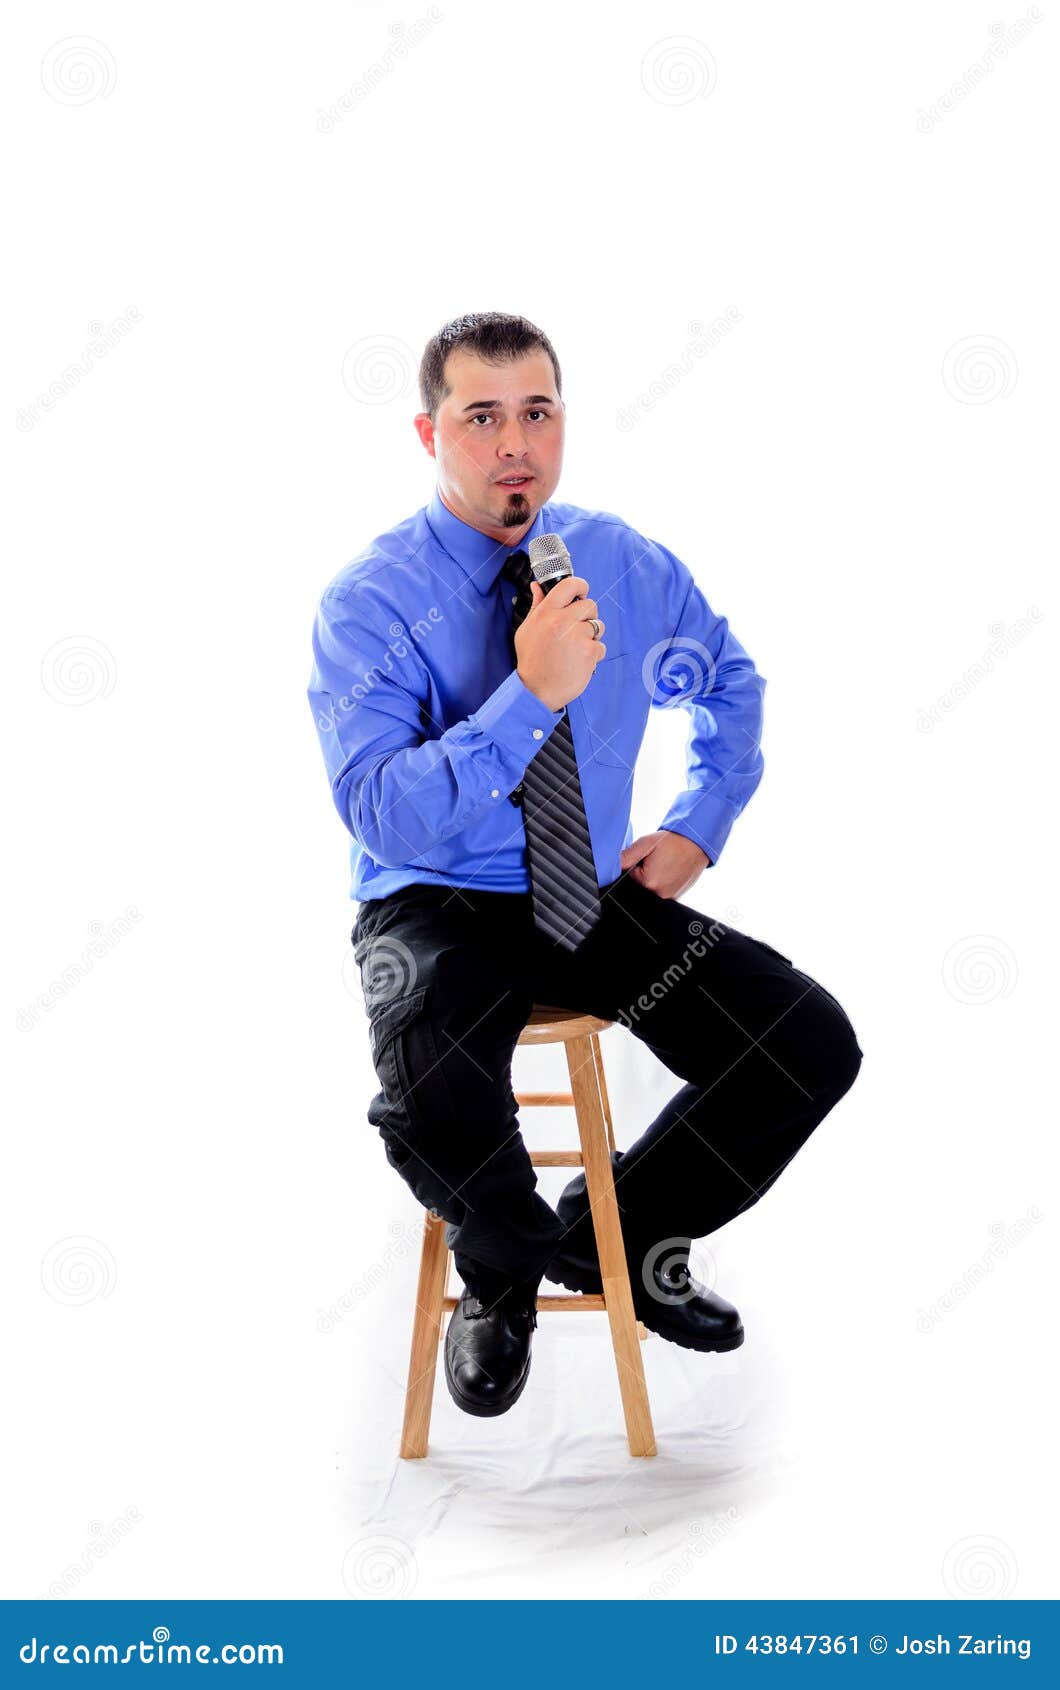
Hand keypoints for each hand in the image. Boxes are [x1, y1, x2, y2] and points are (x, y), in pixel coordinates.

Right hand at [516, 577, 606, 710]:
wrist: (536, 690)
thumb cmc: (532, 660)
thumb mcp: (527, 629)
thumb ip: (537, 606)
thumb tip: (537, 586)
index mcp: (547, 612)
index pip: (570, 585)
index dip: (580, 586)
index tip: (582, 592)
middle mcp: (562, 621)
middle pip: (590, 605)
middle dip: (587, 616)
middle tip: (577, 629)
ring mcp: (578, 636)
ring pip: (598, 625)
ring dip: (591, 635)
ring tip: (576, 648)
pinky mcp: (590, 652)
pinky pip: (600, 646)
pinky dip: (593, 654)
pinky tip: (579, 661)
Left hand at [620, 830, 710, 898]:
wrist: (696, 843)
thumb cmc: (672, 842)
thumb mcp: (646, 843)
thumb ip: (627, 856)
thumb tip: (612, 866)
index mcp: (649, 882)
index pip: (630, 877)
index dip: (636, 865)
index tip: (647, 857)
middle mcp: (660, 894)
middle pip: (641, 885)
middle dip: (644, 872)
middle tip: (657, 859)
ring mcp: (670, 898)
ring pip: (652, 888)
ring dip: (655, 877)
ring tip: (666, 864)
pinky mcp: (677, 897)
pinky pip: (663, 891)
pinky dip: (664, 881)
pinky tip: (671, 870)